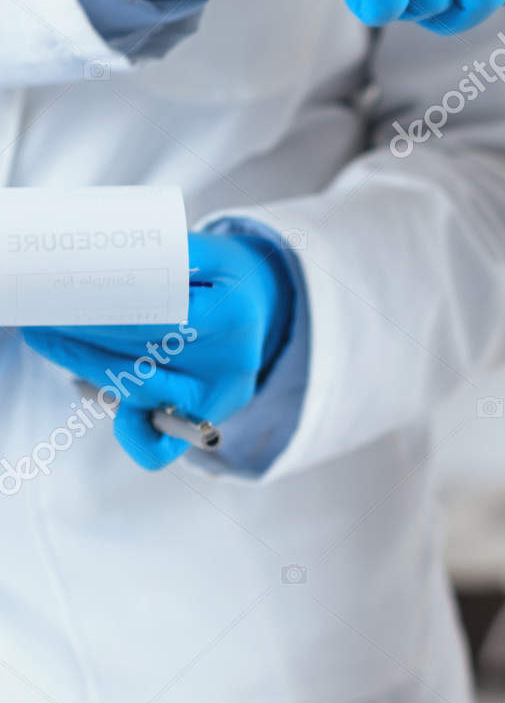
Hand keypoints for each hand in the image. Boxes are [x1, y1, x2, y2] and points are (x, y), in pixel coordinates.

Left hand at [23, 229, 294, 469]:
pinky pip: (159, 449)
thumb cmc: (225, 277)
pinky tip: (98, 393)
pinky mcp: (205, 421)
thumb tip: (102, 260)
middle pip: (139, 361)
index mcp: (232, 317)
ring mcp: (216, 400)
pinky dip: (128, 433)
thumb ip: (165, 255)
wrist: (267, 310)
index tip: (59, 298)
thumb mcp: (207, 253)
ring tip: (48, 337)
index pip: (153, 322)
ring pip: (138, 395)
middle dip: (80, 339)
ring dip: (86, 367)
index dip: (100, 315)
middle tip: (40, 317)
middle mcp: (229, 367)